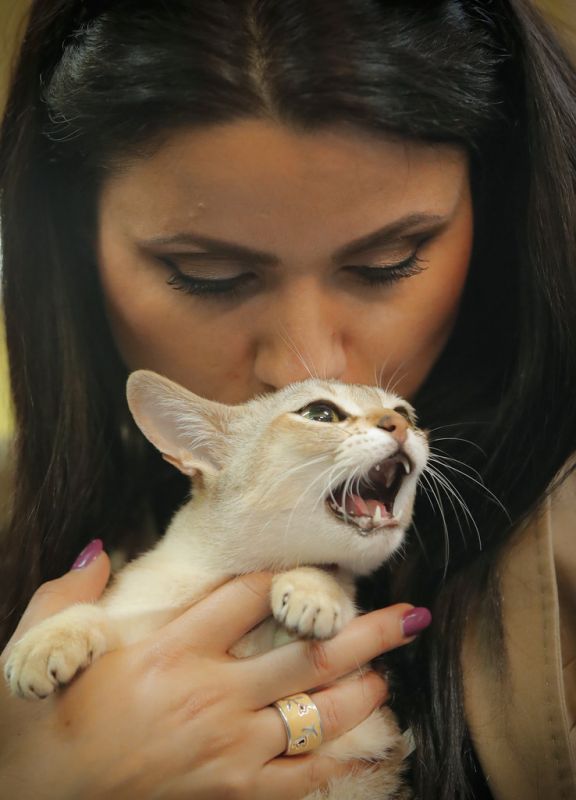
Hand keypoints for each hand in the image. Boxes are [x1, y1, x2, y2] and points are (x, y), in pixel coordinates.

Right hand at [0, 549, 419, 799]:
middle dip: (366, 631)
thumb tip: (103, 548)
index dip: (281, 574)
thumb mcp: (43, 649)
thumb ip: (73, 592)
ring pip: (318, 714)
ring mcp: (228, 748)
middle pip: (307, 651)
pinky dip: (335, 761)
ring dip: (363, 690)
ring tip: (389, 670)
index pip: (247, 594)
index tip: (304, 566)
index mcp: (170, 650)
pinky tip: (363, 745)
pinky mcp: (230, 792)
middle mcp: (211, 694)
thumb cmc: (43, 722)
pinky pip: (299, 778)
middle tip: (409, 615)